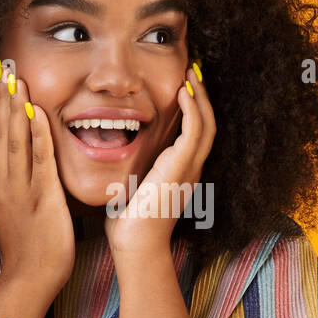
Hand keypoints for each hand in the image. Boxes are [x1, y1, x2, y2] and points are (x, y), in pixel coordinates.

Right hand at [0, 63, 74, 293]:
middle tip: (3, 68)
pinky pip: (38, 160)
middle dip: (1, 99)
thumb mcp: (9, 213)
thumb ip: (9, 187)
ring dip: (14, 109)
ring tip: (15, 80)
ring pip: (13, 140)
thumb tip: (9, 167)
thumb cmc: (26, 250)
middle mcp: (1, 183)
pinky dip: (37, 134)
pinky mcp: (41, 197)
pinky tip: (36, 113)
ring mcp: (18, 190)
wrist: (29, 279)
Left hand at [104, 63, 214, 260]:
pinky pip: (195, 131)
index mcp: (181, 171)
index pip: (195, 132)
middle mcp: (191, 168)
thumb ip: (130, 168)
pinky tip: (183, 92)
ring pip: (206, 123)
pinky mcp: (182, 167)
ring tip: (190, 75)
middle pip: (207, 123)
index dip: (192, 108)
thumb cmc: (128, 222)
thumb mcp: (131, 186)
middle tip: (191, 72)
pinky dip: (192, 109)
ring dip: (199, 96)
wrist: (135, 244)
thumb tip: (111, 153)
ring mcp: (190, 168)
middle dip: (201, 96)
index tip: (182, 87)